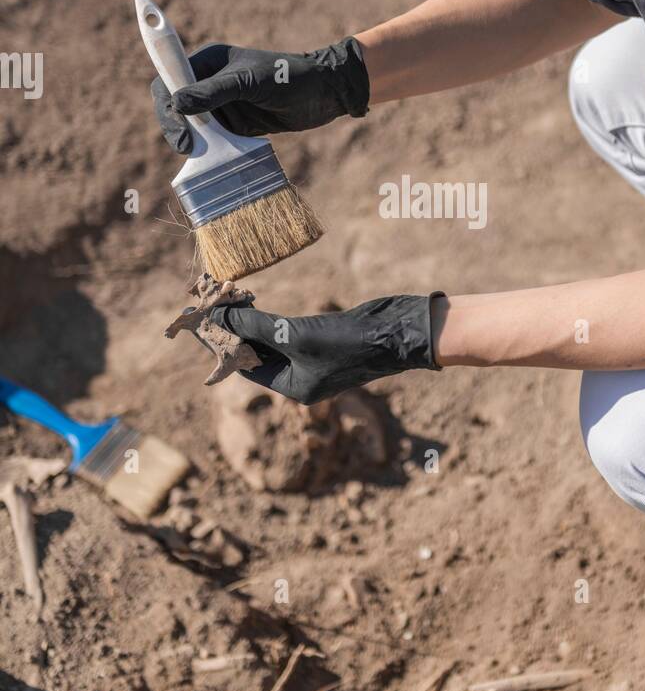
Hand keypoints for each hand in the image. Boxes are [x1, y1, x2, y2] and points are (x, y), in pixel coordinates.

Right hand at [152, 37, 369, 152]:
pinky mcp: (233, 126)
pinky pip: (211, 140)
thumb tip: (177, 104)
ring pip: (190, 126)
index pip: (170, 78)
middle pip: (175, 106)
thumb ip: (214, 92)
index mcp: (207, 63)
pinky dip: (208, 151)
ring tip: (197, 156)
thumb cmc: (289, 78)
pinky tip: (210, 162)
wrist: (323, 94)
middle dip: (176, 126)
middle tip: (185, 148)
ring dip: (191, 141)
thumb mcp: (250, 82)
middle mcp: (208, 83)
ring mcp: (220, 106)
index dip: (165, 102)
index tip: (178, 126)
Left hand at [209, 293, 444, 403]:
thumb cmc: (350, 342)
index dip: (220, 345)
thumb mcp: (297, 336)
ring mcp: (313, 358)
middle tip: (205, 309)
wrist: (398, 333)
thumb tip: (222, 317)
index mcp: (294, 388)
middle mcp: (301, 377)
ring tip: (224, 301)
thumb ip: (258, 327)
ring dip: (248, 322)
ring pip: (269, 341)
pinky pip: (286, 332)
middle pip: (254, 354)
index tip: (200, 324)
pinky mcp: (324, 340)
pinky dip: (268, 319)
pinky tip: (253, 302)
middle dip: (231, 332)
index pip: (245, 367)